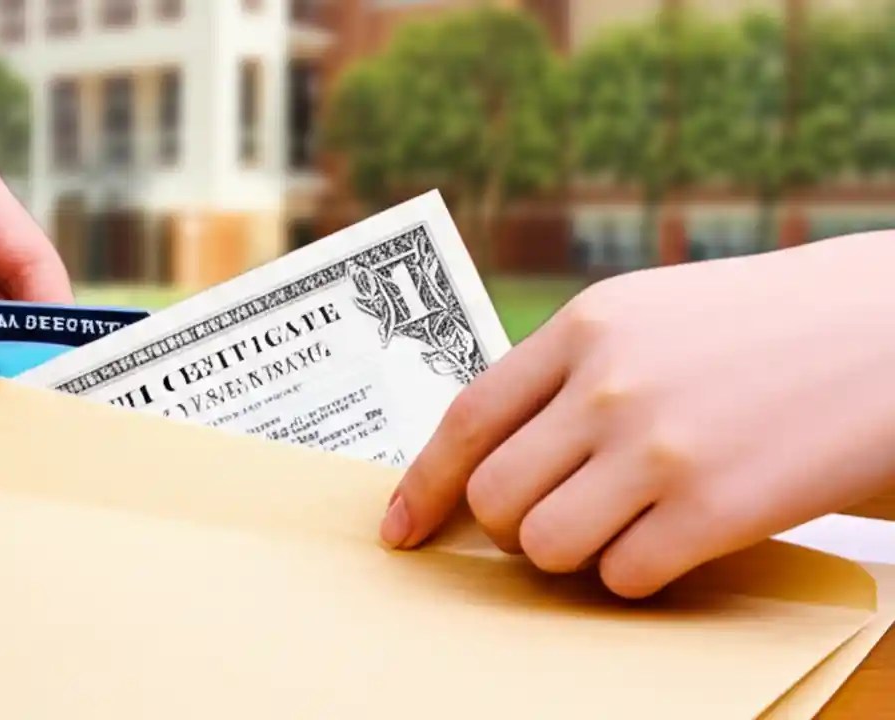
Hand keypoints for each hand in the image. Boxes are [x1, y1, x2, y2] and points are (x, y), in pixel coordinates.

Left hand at [381, 232, 894, 597]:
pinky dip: (634, 572)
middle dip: (507, 527)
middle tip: (548, 522)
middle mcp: (608, 384)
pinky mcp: (715, 507)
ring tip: (619, 526)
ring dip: (570, 553)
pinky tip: (673, 539)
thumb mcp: (648, 314)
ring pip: (546, 545)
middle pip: (494, 495)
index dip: (423, 483)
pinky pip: (622, 575)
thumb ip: (566, 372)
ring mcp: (658, 446)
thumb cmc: (760, 328)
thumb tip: (493, 452)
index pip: (467, 419)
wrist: (890, 328)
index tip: (402, 528)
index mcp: (584, 326)